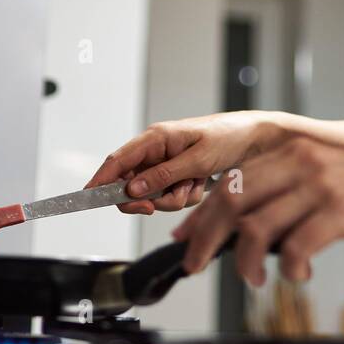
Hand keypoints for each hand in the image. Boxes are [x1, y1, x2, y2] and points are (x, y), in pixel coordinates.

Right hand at [84, 110, 287, 214]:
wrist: (256, 140)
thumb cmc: (228, 138)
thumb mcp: (197, 159)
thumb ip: (163, 175)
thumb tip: (132, 189)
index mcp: (155, 138)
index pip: (117, 161)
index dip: (99, 180)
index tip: (87, 198)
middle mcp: (156, 151)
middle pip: (131, 185)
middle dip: (149, 198)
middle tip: (157, 205)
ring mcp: (167, 165)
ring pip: (153, 196)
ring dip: (173, 198)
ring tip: (196, 183)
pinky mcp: (178, 176)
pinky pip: (171, 197)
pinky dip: (186, 197)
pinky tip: (202, 184)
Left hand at [171, 137, 343, 284]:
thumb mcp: (328, 180)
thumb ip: (291, 192)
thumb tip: (253, 227)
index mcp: (295, 152)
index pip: (232, 180)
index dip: (202, 211)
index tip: (186, 235)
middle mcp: (302, 161)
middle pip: (231, 199)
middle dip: (205, 237)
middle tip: (196, 264)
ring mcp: (321, 184)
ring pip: (257, 227)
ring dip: (245, 261)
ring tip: (253, 278)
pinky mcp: (342, 210)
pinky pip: (297, 247)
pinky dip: (290, 269)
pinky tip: (298, 276)